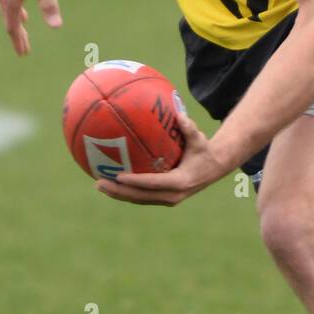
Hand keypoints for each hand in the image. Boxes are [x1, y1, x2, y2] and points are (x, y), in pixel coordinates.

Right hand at [0, 0, 62, 54]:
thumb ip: (49, 6)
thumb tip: (56, 27)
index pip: (13, 27)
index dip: (19, 41)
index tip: (23, 54)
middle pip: (9, 19)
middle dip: (17, 35)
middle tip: (24, 49)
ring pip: (7, 8)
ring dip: (15, 21)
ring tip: (23, 31)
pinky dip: (14, 8)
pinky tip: (22, 7)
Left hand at [95, 114, 227, 205]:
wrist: (215, 168)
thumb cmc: (204, 150)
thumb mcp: (199, 139)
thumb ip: (190, 128)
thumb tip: (180, 115)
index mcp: (180, 182)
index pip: (153, 183)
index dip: (135, 181)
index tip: (118, 176)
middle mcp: (172, 195)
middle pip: (140, 196)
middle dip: (119, 191)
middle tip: (99, 183)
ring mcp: (168, 199)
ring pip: (138, 199)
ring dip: (118, 194)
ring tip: (99, 185)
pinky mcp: (164, 198)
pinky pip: (142, 196)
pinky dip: (126, 191)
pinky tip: (111, 183)